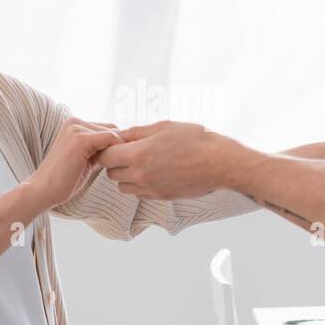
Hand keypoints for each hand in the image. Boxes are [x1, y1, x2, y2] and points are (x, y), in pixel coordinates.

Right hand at [30, 118, 123, 208]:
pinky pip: (111, 139)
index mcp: (74, 124)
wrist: (44, 190)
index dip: (117, 144)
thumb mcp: (85, 157)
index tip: (119, 161)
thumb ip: (99, 148)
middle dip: (117, 147)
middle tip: (115, 166)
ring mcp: (76, 129)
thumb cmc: (65, 178)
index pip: (108, 128)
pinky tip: (109, 167)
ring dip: (117, 151)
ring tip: (109, 168)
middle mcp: (74, 122)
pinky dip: (116, 152)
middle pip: (112, 129)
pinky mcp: (81, 139)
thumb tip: (124, 146)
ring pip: (113, 134)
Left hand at [95, 121, 232, 199]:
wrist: (220, 163)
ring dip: (126, 176)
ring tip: (142, 163)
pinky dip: (140, 185)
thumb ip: (137, 132)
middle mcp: (141, 175)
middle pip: (111, 173)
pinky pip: (139, 194)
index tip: (117, 143)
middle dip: (115, 162)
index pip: (104, 157)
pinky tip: (153, 172)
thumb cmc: (194, 139)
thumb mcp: (163, 126)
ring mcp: (151, 189)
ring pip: (123, 187)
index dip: (107, 149)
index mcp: (138, 154)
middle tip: (129, 151)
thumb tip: (119, 135)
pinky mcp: (161, 197)